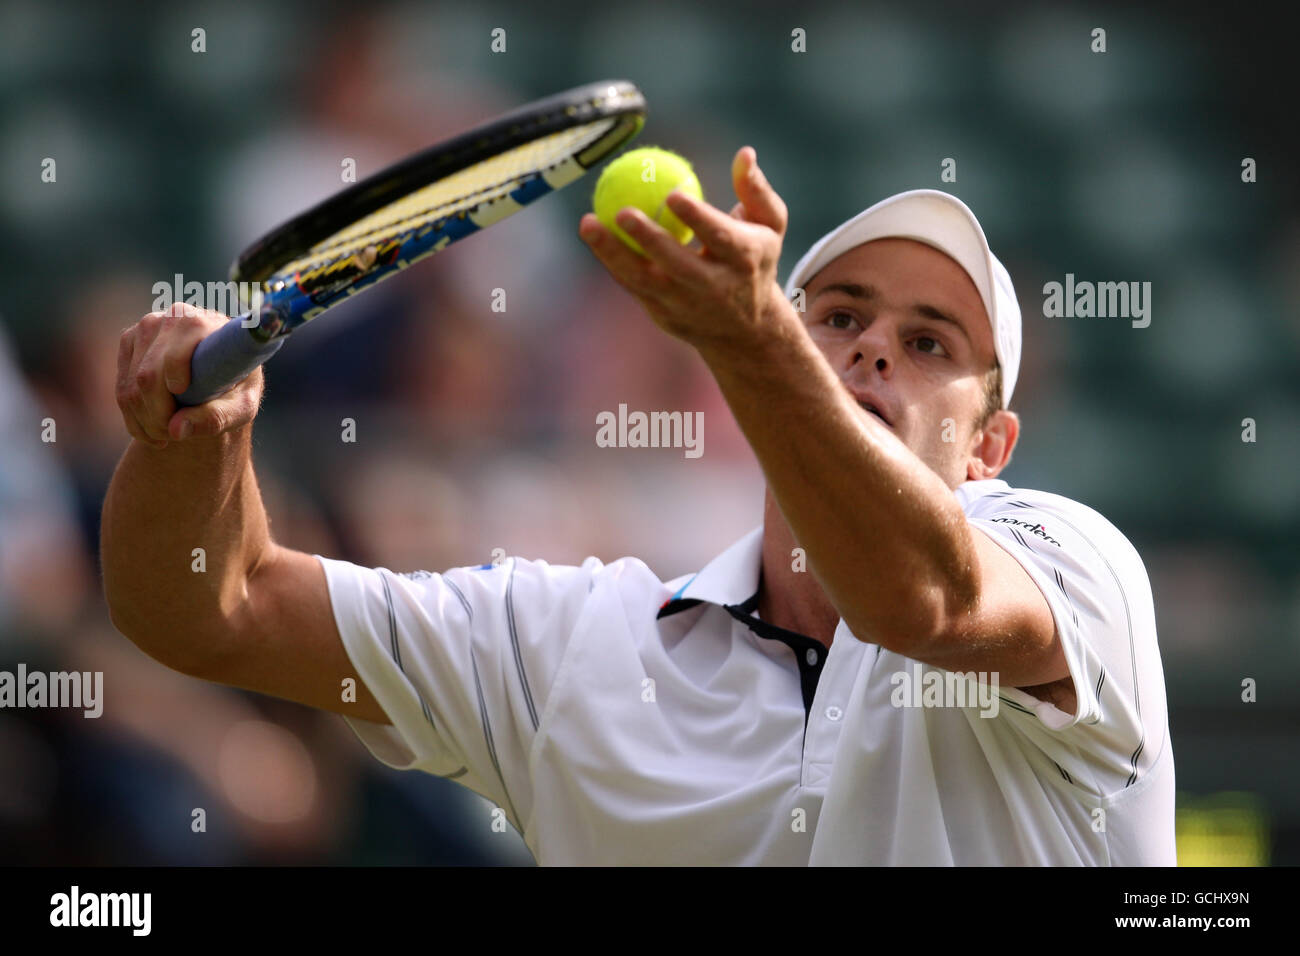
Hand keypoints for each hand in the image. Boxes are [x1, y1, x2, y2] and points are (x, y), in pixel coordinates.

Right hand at [115, 303, 263, 447]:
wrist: (221, 371)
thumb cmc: (237, 387)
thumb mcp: (241, 407)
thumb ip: (216, 418)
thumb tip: (175, 430)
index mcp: (205, 325)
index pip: (176, 355)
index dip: (173, 381)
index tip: (182, 400)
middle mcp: (172, 318)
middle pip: (148, 376)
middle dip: (158, 416)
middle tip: (172, 436)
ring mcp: (146, 327)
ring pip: (130, 387)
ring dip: (145, 421)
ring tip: (166, 435)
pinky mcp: (129, 340)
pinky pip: (121, 388)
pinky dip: (133, 417)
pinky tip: (151, 429)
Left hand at [579, 146, 793, 355]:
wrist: (745, 330)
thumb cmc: (755, 262)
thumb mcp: (770, 227)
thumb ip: (756, 191)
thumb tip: (744, 154)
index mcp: (744, 260)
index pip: (719, 237)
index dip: (696, 217)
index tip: (672, 195)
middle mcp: (714, 288)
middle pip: (677, 264)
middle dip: (648, 240)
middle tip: (621, 211)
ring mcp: (685, 306)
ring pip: (644, 280)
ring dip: (613, 254)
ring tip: (588, 223)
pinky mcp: (663, 317)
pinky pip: (633, 286)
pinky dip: (613, 262)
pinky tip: (595, 236)